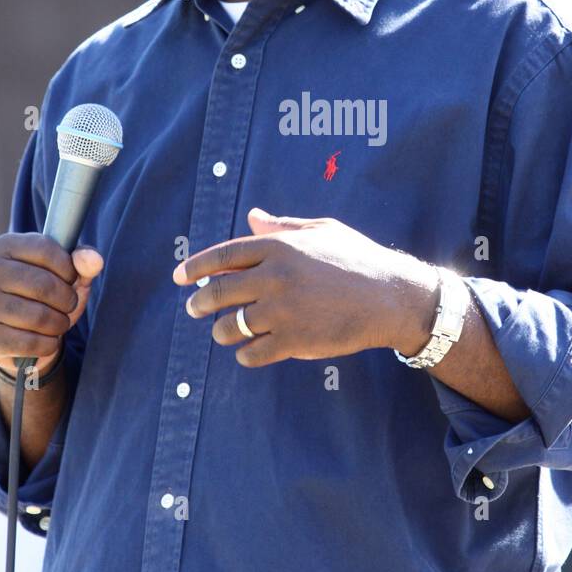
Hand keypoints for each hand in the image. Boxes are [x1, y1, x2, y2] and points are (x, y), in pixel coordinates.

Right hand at [0, 233, 102, 376]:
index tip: (70, 279)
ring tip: (59, 323)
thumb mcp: (67, 275)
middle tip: (68, 306)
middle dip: (67, 300)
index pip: (46, 249)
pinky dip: (48, 344)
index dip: (68, 269)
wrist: (16, 336)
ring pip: (38, 317)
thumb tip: (94, 260)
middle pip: (43, 285)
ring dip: (59, 324)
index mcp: (5, 245)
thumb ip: (84, 262)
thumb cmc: (44, 297)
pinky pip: (29, 342)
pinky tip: (46, 340)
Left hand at [172, 207, 438, 366]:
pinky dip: (245, 354)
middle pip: (218, 292)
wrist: (391, 297)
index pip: (222, 255)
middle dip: (199, 303)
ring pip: (231, 326)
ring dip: (222, 332)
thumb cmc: (359, 259)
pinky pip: (253, 352)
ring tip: (224, 333)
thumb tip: (252, 216)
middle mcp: (274, 277)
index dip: (195, 267)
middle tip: (194, 309)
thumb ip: (283, 226)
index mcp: (279, 246)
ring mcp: (282, 311)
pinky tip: (249, 352)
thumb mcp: (322, 230)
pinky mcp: (293, 341)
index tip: (180, 277)